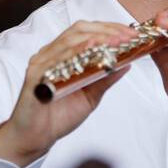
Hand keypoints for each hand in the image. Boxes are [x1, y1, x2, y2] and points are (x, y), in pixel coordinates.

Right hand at [0, 21, 137, 166]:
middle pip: (79, 30)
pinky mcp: (35, 76)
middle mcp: (50, 54)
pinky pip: (56, 59)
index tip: (132, 34)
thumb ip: (105, 79)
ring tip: (117, 41)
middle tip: (128, 36)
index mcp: (62, 55)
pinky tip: (91, 48)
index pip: (86, 32)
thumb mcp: (90, 96)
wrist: (36, 138)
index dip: (110, 28)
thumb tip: (128, 63)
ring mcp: (41, 63)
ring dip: (96, 38)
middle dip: (107, 30)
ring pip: (69, 40)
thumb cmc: (59, 116)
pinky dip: (75, 51)